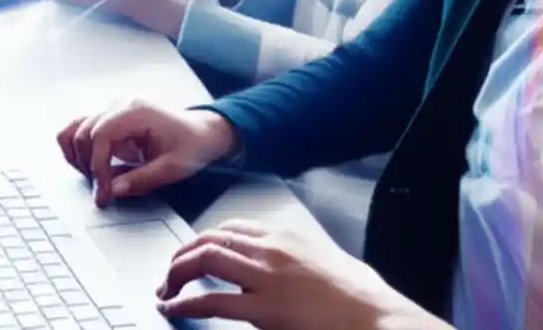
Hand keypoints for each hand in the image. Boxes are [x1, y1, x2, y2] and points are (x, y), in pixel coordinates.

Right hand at [56, 101, 238, 206]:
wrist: (202, 132)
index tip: (104, 191)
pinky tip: (90, 167)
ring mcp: (111, 109)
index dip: (98, 165)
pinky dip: (78, 149)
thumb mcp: (174, 168)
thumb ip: (142, 180)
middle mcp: (119, 105)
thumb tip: (112, 190)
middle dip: (88, 165)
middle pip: (83, 133)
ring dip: (78, 157)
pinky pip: (80, 129)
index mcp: (137, 111)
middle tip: (103, 192)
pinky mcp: (108, 118)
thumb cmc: (192, 145)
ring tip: (95, 179)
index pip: (101, 135)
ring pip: (75, 129)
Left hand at [156, 220, 448, 328]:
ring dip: (176, 273)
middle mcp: (273, 249)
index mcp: (289, 237)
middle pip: (210, 238)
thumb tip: (299, 269)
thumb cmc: (365, 301)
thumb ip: (307, 260)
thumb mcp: (334, 263)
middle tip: (171, 272)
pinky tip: (173, 309)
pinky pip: (210, 299)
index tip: (195, 251)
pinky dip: (183, 303)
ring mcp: (267, 277)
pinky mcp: (264, 308)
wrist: (381, 321)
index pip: (234, 227)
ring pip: (203, 258)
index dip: (206, 239)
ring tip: (166, 289)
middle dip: (183, 254)